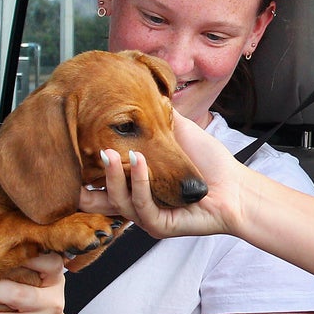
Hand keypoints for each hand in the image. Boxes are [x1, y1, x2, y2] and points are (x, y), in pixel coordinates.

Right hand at [80, 112, 248, 238]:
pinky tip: (138, 161)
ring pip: (119, 202)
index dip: (89, 168)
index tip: (79, 145)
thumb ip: (155, 117)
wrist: (234, 185)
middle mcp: (137, 204)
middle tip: (89, 149)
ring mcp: (147, 218)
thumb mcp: (176, 133)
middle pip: (101, 196)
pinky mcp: (160, 227)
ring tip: (111, 153)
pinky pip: (142, 207)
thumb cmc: (207, 162)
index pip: (102, 181)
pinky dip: (138, 183)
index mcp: (135, 186)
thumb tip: (140, 86)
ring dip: (113, 176)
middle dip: (91, 176)